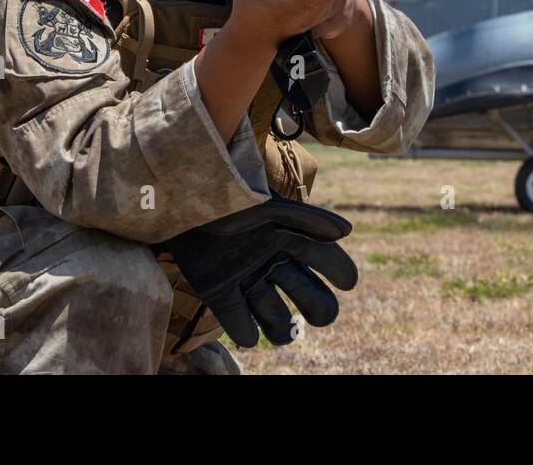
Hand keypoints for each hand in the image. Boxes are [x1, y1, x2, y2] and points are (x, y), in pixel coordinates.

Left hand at [166, 195, 358, 346]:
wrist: (184, 203)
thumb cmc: (231, 200)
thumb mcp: (271, 207)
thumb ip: (307, 219)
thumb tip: (347, 232)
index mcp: (290, 239)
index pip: (326, 260)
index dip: (341, 272)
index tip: (348, 282)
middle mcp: (273, 262)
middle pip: (308, 297)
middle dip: (318, 308)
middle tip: (318, 315)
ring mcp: (247, 278)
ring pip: (276, 316)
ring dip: (282, 327)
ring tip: (282, 330)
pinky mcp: (219, 291)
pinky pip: (239, 323)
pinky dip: (246, 332)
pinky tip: (249, 332)